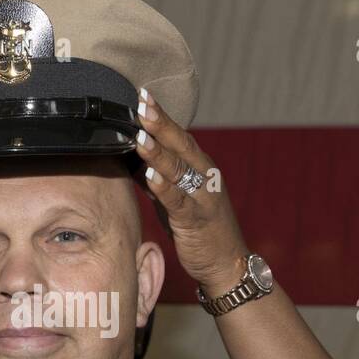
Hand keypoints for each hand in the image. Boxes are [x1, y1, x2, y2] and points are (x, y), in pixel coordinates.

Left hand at [133, 90, 249, 296]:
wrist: (227, 263)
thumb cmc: (199, 228)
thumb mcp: (175, 199)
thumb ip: (158, 179)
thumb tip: (131, 159)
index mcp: (200, 168)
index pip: (179, 136)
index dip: (162, 116)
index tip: (143, 95)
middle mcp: (205, 177)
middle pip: (181, 144)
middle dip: (161, 123)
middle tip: (142, 103)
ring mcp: (203, 198)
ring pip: (180, 170)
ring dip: (158, 152)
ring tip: (140, 135)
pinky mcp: (197, 220)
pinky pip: (178, 201)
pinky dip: (164, 187)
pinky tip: (149, 175)